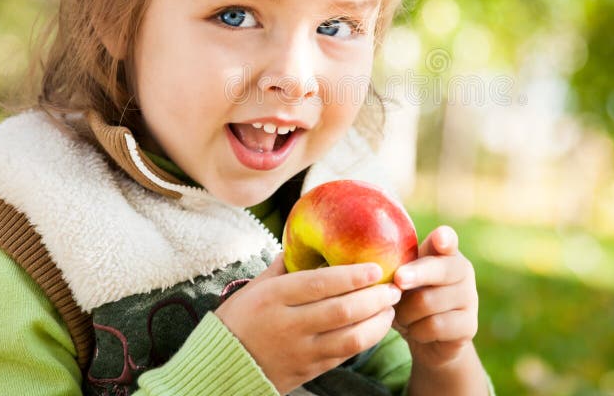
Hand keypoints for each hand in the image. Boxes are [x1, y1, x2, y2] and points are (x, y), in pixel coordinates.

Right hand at [215, 253, 401, 394]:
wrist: (220, 368)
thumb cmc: (239, 319)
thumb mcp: (255, 287)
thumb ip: (283, 266)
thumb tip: (305, 240)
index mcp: (274, 297)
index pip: (321, 284)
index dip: (353, 276)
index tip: (376, 268)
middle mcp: (288, 324)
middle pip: (342, 310)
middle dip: (375, 298)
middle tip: (393, 287)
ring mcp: (300, 351)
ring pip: (350, 338)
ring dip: (377, 322)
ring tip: (390, 308)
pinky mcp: (308, 372)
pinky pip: (344, 355)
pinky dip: (366, 340)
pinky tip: (376, 326)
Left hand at [392, 226, 478, 368]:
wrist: (429, 338)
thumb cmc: (410, 298)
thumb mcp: (403, 278)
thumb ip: (398, 265)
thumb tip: (379, 266)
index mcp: (446, 253)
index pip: (448, 240)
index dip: (444, 238)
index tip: (440, 240)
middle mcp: (463, 272)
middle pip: (440, 270)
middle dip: (416, 275)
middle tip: (399, 279)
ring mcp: (470, 298)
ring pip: (430, 302)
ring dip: (406, 312)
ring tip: (401, 315)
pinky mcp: (469, 325)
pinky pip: (435, 326)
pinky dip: (417, 330)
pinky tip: (415, 330)